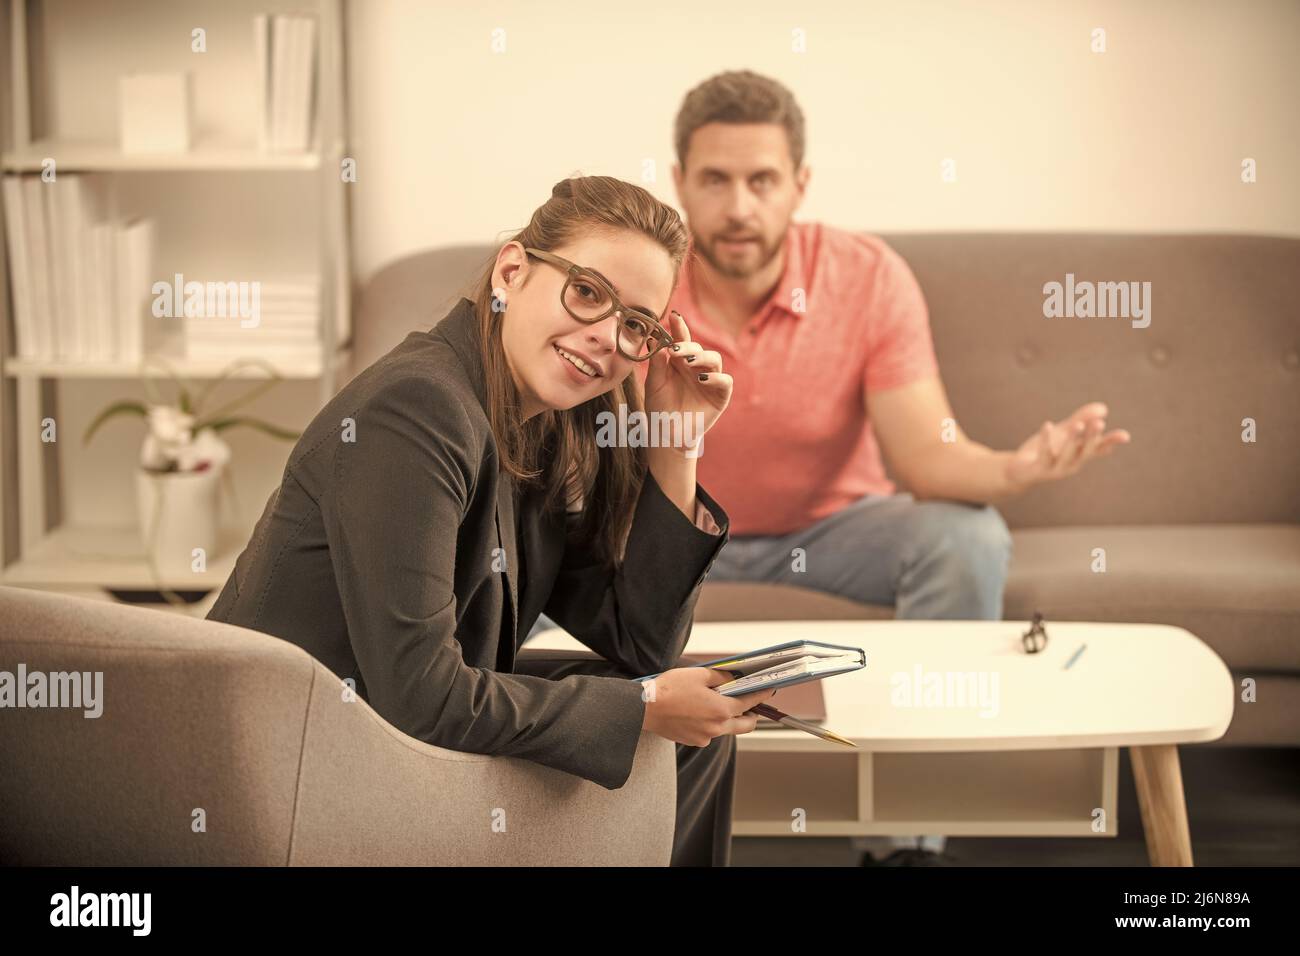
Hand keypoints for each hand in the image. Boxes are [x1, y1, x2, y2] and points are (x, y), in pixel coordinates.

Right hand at [640, 666, 776, 746]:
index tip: (769, 690)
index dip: (762, 695)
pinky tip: (699, 712)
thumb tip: (734, 678)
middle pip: (746, 725)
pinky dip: (711, 723)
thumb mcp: (699, 675)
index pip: (750, 703)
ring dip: (729, 718)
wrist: (644, 708)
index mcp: (721, 710)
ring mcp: (705, 737)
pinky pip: (710, 733)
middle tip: (751, 703)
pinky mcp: (693, 741)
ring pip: (727, 729)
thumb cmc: (669, 689)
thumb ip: (721, 677)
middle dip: (752, 714)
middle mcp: (717, 728)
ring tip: (718, 703)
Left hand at [641, 311, 732, 448]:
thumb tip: (654, 340)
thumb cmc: (660, 408)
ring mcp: (709, 380)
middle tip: (675, 350)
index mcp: (679, 362)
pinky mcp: (720, 395)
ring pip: (714, 360)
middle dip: (687, 347)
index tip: (674, 317)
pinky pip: (725, 381)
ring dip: (702, 358)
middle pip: (698, 348)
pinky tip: (701, 379)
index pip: (681, 340)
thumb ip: (656, 364)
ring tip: (689, 363)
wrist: (667, 434)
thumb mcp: (654, 385)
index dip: (679, 328)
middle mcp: (696, 368)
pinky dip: (715, 378)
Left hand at [1006, 401, 1130, 492]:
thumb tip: (1103, 408)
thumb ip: (1082, 419)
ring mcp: (1056, 468)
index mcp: (1079, 454)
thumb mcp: (1064, 432)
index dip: (1111, 442)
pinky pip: (1043, 454)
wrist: (1019, 471)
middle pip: (1085, 451)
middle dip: (1091, 437)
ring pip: (1066, 455)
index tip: (1125, 436)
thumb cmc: (1046, 450)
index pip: (1099, 448)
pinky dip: (1045, 440)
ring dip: (1072, 440)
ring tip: (1077, 424)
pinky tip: (1047, 424)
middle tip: (1099, 423)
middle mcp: (1071, 463)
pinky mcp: (1039, 469)